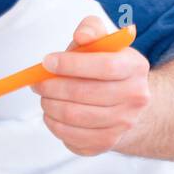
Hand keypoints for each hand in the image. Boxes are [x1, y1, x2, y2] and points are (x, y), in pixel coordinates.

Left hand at [30, 15, 151, 156]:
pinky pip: (71, 137)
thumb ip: (91, 30)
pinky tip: (52, 114)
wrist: (126, 103)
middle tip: (37, 83)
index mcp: (135, 67)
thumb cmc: (106, 68)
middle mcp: (135, 98)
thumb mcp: (102, 43)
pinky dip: (54, 124)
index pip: (105, 66)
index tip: (47, 62)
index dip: (71, 64)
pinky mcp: (107, 143)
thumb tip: (82, 36)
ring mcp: (123, 124)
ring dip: (50, 105)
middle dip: (52, 87)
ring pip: (74, 116)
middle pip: (85, 93)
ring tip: (44, 97)